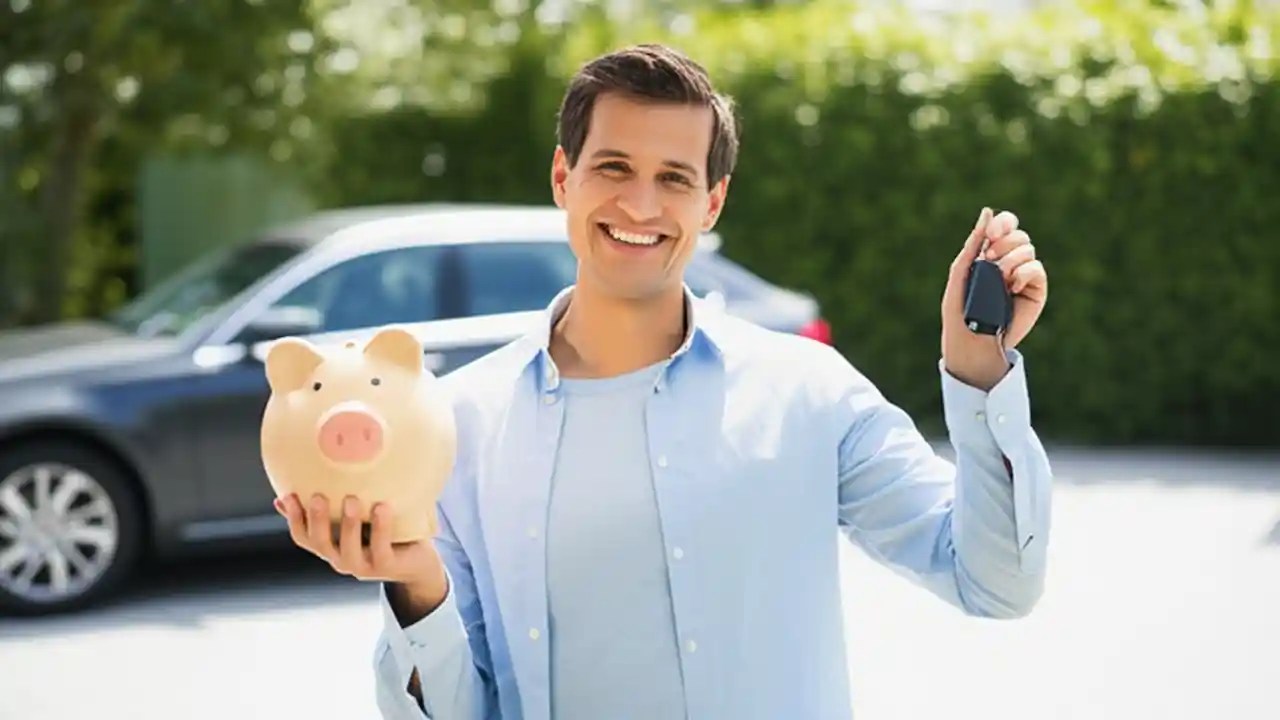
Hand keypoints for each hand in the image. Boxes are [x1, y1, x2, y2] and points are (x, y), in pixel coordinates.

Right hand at [275, 493, 447, 617]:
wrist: (418, 563)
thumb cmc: (383, 534)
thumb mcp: (356, 521)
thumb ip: (332, 510)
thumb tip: (291, 492)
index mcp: (331, 548)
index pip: (303, 538)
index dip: (293, 519)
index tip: (289, 495)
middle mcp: (342, 560)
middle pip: (321, 544)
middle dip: (317, 520)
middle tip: (318, 496)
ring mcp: (364, 566)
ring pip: (348, 549)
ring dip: (348, 524)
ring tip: (351, 499)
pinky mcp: (387, 566)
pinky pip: (381, 548)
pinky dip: (381, 527)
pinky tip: (382, 506)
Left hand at [941, 207, 1047, 390]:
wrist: (971, 339)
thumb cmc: (960, 308)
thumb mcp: (961, 271)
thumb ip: (974, 242)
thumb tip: (987, 211)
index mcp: (991, 253)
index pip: (1006, 225)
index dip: (1003, 223)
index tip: (991, 234)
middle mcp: (1011, 261)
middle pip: (1019, 234)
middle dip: (1002, 243)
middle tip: (988, 259)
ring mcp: (1024, 275)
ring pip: (1028, 249)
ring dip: (1009, 260)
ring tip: (998, 278)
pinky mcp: (1036, 290)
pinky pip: (1037, 268)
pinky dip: (1023, 273)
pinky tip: (1011, 287)